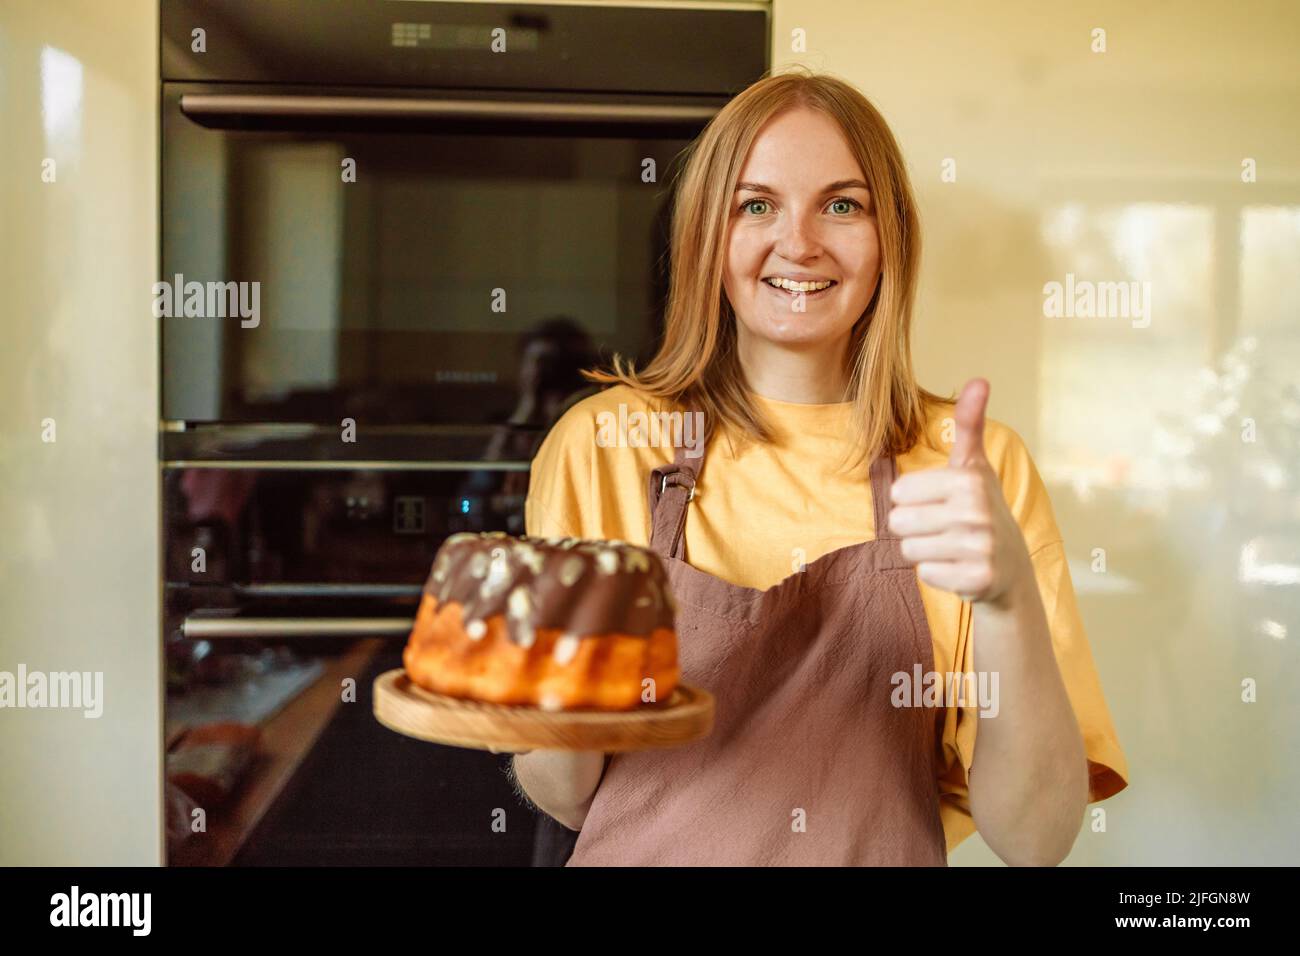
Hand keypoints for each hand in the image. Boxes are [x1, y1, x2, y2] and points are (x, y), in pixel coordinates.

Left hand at [888, 379, 1032, 606]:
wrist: (1010, 567)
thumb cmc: (981, 509)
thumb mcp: (975, 466)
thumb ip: (969, 424)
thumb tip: (979, 380)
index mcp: (968, 480)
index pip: (898, 494)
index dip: (912, 501)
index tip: (939, 504)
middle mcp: (976, 512)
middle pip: (898, 523)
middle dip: (914, 528)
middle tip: (943, 529)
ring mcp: (979, 548)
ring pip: (909, 550)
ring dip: (924, 551)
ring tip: (951, 547)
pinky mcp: (977, 580)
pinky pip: (925, 574)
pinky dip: (937, 574)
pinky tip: (959, 567)